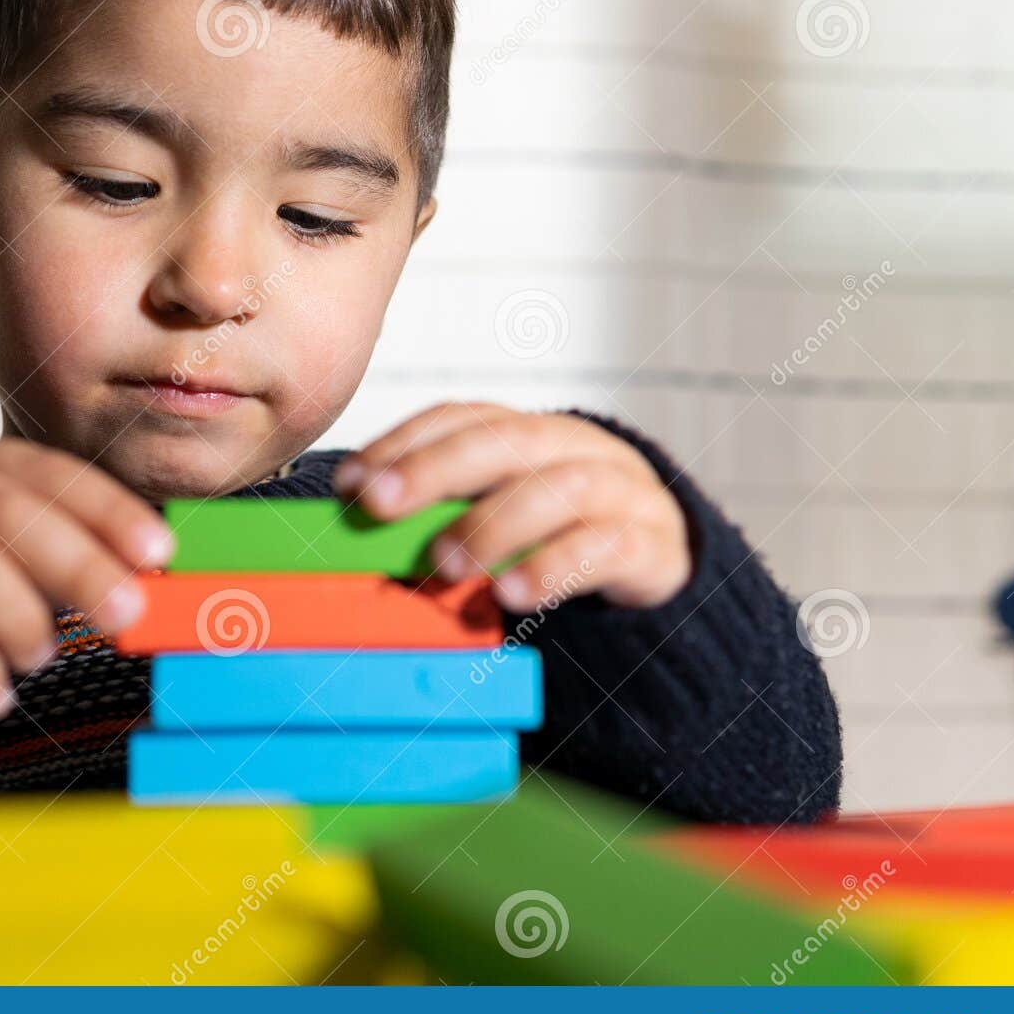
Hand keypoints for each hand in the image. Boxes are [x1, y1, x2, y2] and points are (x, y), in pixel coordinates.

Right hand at [0, 440, 172, 718]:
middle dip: (74, 562)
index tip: (159, 552)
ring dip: (12, 612)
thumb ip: (69, 558)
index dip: (106, 510)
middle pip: (3, 511)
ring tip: (41, 655)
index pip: (49, 474)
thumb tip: (152, 587)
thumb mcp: (5, 544)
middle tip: (123, 612)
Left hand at [333, 403, 691, 612]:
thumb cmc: (560, 538)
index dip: (403, 443)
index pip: (463, 419)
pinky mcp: (652, 545)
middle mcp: (574, 449)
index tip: (351, 482)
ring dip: (493, 525)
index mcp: (529, 436)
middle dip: (434, 470)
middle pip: (505, 441)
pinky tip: (513, 594)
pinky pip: (608, 547)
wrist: (662, 560)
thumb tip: (358, 537)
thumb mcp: (500, 521)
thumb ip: (441, 520)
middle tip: (380, 506)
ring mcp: (619, 492)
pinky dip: (554, 568)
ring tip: (447, 564)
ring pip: (560, 488)